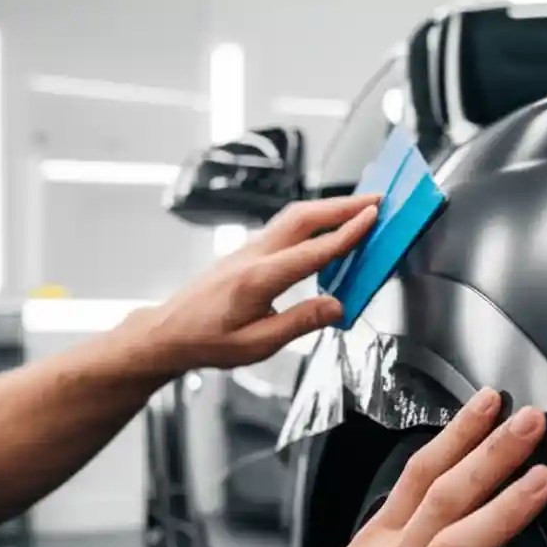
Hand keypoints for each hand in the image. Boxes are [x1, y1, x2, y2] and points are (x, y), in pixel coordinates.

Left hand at [130, 194, 379, 373]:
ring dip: (329, 208)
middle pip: (304, 217)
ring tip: (360, 207)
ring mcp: (249, 249)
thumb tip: (337, 307)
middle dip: (344, 205)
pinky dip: (314, 219)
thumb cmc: (207, 341)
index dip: (347, 233)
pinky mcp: (248, 251)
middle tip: (377, 200)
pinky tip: (328, 225)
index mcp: (258, 279)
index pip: (313, 250)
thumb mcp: (257, 345)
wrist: (168, 332)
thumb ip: (299, 323)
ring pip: (294, 217)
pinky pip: (286, 226)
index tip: (372, 218)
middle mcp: (254, 255)